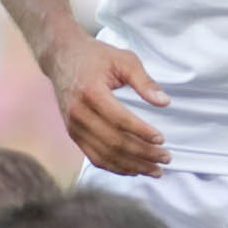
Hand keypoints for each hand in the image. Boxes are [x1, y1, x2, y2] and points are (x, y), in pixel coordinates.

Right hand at [45, 32, 170, 178]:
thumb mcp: (123, 60)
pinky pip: (94, 157)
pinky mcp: (72, 134)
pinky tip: (134, 170)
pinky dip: (115, 167)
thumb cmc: (95, 56)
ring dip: (132, 166)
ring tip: (155, 170)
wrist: (61, 56)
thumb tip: (164, 102)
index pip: (119, 119)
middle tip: (166, 159)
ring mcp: (73, 126)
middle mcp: (79, 113)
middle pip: (113, 142)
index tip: (162, 139)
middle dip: (142, 154)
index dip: (141, 132)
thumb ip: (145, 81)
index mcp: (91, 92)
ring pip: (105, 154)